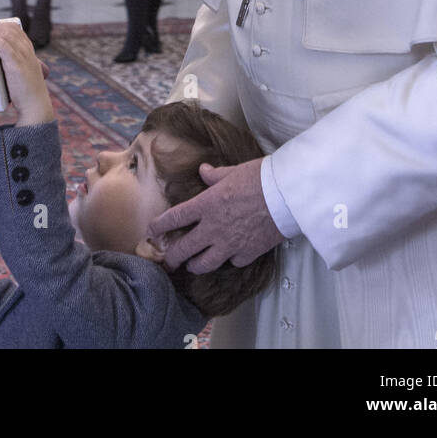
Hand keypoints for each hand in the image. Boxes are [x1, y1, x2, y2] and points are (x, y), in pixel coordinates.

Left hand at [0, 22, 54, 125]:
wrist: (35, 105)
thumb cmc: (25, 91)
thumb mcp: (21, 71)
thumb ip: (12, 62)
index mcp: (28, 49)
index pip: (14, 28)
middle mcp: (27, 49)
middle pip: (8, 29)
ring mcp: (23, 56)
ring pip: (5, 34)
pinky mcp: (16, 65)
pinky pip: (3, 46)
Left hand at [149, 158, 283, 272]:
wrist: (285, 196)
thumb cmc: (259, 178)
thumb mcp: (232, 171)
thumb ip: (215, 175)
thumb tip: (204, 170)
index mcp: (206, 205)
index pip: (176, 218)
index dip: (160, 225)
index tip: (151, 230)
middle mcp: (213, 228)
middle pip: (185, 248)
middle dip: (172, 256)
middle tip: (167, 260)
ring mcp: (230, 244)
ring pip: (205, 264)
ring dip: (195, 265)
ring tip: (192, 266)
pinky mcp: (247, 254)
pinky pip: (233, 262)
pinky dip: (230, 261)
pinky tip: (230, 258)